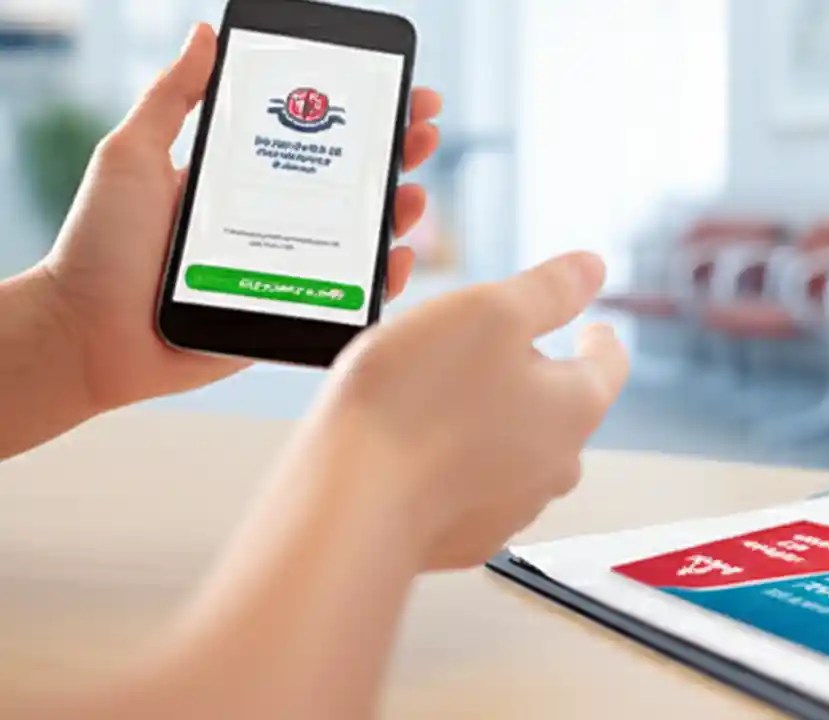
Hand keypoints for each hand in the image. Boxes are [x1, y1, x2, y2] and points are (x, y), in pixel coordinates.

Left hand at [39, 23, 442, 411]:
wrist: (88, 333)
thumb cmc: (100, 244)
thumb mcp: (132, 156)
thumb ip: (171, 98)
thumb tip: (203, 34)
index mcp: (242, 178)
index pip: (313, 138)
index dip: (359, 114)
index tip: (396, 90)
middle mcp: (272, 219)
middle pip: (350, 182)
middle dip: (395, 154)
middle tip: (422, 131)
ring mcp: (287, 266)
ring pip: (360, 237)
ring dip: (397, 212)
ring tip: (412, 194)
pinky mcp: (291, 313)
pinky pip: (350, 297)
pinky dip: (382, 279)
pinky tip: (396, 256)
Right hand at [309, 253, 629, 570]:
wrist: (352, 504)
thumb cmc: (416, 402)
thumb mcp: (488, 312)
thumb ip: (548, 289)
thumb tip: (591, 269)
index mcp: (575, 406)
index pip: (609, 364)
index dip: (598, 338)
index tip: (593, 329)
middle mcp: (557, 465)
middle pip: (561, 408)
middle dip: (534, 378)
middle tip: (486, 353)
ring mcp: (514, 508)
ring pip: (518, 449)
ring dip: (493, 422)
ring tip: (439, 399)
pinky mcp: (468, 536)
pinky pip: (474, 488)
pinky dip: (457, 465)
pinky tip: (416, 448)